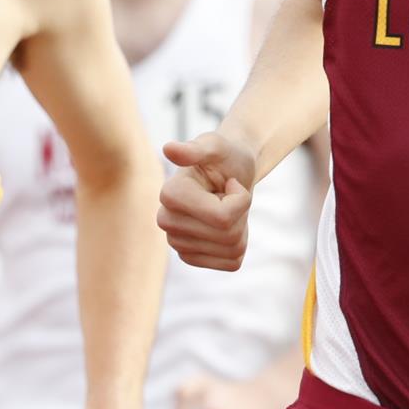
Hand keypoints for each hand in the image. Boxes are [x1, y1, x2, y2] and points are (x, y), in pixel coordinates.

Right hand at [158, 131, 255, 270]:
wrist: (229, 172)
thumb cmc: (224, 156)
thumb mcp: (217, 146)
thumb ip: (196, 149)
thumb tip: (168, 149)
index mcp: (170, 194)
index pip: (222, 217)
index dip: (240, 198)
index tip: (232, 183)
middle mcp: (166, 221)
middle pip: (228, 235)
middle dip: (241, 212)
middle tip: (229, 195)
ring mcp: (177, 243)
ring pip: (232, 249)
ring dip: (241, 227)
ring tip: (227, 207)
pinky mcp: (191, 258)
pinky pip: (232, 262)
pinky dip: (240, 243)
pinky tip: (225, 225)